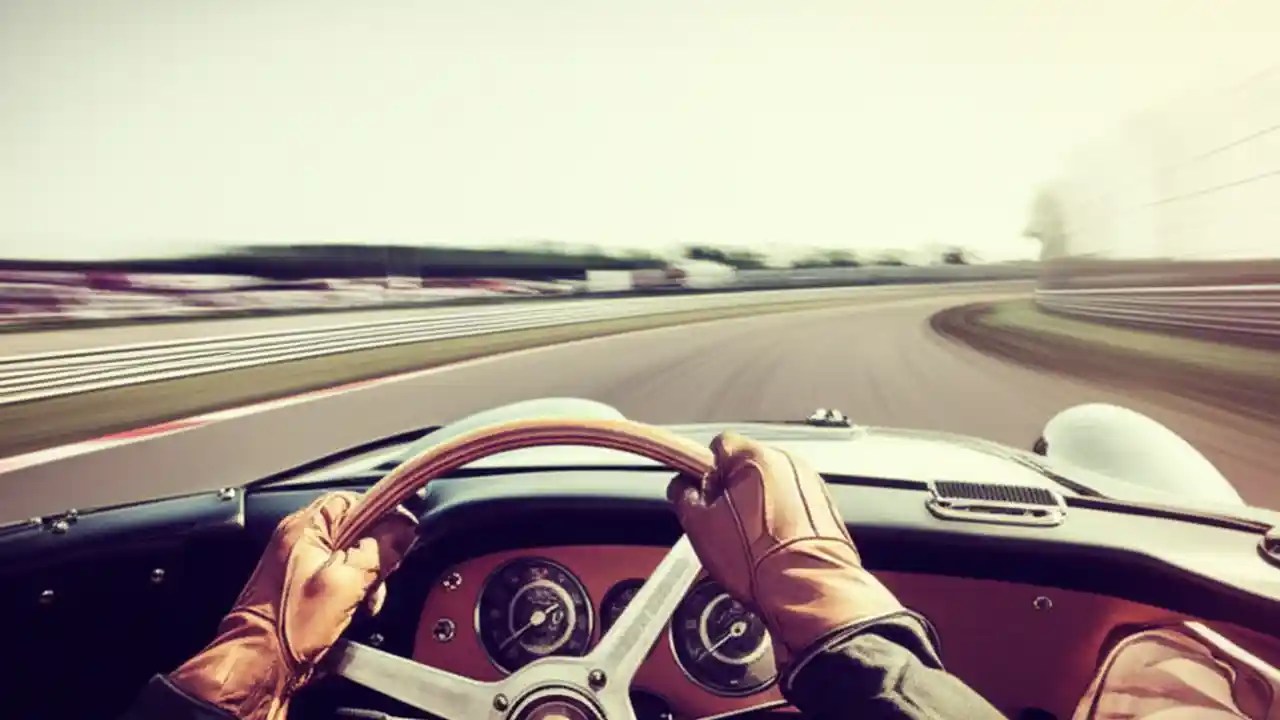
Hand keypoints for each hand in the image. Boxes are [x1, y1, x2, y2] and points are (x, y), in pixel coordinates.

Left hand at [168, 491, 416, 719]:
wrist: (258, 668)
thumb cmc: (286, 628)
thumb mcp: (345, 583)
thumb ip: (379, 550)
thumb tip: (404, 527)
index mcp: (304, 527)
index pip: (354, 500)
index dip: (383, 515)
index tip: (401, 534)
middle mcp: (299, 541)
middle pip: (356, 531)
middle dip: (375, 556)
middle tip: (377, 579)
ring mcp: (299, 566)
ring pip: (350, 558)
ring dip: (366, 580)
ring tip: (362, 603)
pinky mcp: (302, 589)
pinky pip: (339, 579)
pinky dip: (351, 594)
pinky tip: (351, 612)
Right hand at [668, 432, 901, 667]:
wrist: (811, 593)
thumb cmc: (757, 561)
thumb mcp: (700, 528)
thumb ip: (684, 496)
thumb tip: (683, 487)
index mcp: (754, 458)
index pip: (719, 445)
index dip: (704, 471)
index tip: (701, 494)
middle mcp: (787, 462)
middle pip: (747, 464)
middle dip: (733, 489)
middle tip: (724, 523)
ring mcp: (811, 483)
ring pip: (771, 484)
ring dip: (758, 504)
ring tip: (751, 540)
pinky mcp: (826, 506)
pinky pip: (793, 502)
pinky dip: (781, 517)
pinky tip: (773, 545)